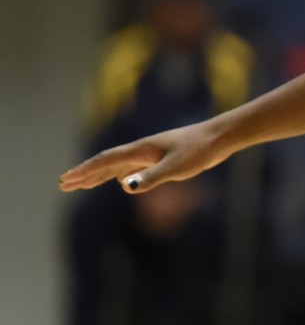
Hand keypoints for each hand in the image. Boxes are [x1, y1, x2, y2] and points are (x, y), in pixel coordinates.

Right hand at [58, 118, 229, 194]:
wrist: (219, 138)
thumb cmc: (199, 150)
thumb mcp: (176, 168)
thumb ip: (151, 177)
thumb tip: (126, 186)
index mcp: (141, 151)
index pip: (105, 161)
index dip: (85, 171)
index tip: (67, 180)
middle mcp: (142, 151)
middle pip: (106, 163)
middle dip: (85, 174)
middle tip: (65, 184)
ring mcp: (151, 154)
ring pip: (119, 166)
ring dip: (100, 175)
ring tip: (83, 184)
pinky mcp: (163, 158)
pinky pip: (135, 168)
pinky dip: (123, 175)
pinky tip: (122, 182)